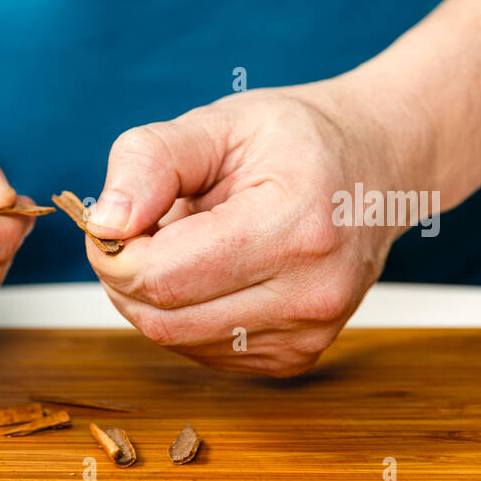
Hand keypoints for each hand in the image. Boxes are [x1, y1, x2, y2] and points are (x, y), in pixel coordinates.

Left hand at [87, 76, 429, 375]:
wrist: (376, 167)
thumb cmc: (297, 138)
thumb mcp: (220, 123)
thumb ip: (152, 161)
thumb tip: (104, 222)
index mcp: (294, 227)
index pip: (165, 276)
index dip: (114, 252)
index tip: (111, 217)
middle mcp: (311, 294)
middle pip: (164, 318)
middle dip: (126, 275)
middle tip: (135, 227)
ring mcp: (309, 335)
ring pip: (178, 340)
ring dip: (154, 296)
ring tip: (182, 239)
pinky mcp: (298, 357)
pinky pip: (206, 350)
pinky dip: (185, 313)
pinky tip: (207, 269)